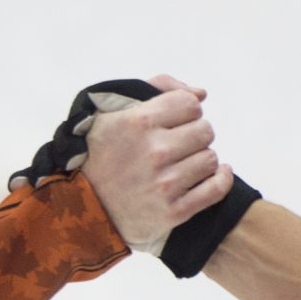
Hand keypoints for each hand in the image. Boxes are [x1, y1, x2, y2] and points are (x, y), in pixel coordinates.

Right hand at [79, 81, 235, 252]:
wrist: (79, 208)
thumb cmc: (98, 155)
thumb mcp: (111, 111)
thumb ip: (157, 88)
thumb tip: (201, 94)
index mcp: (138, 122)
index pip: (190, 104)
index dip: (186, 111)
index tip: (175, 122)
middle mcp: (154, 152)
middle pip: (205, 131)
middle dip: (194, 135)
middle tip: (179, 145)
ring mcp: (164, 184)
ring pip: (211, 159)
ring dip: (201, 159)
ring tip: (183, 164)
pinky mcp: (173, 212)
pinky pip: (216, 189)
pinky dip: (221, 180)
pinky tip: (215, 174)